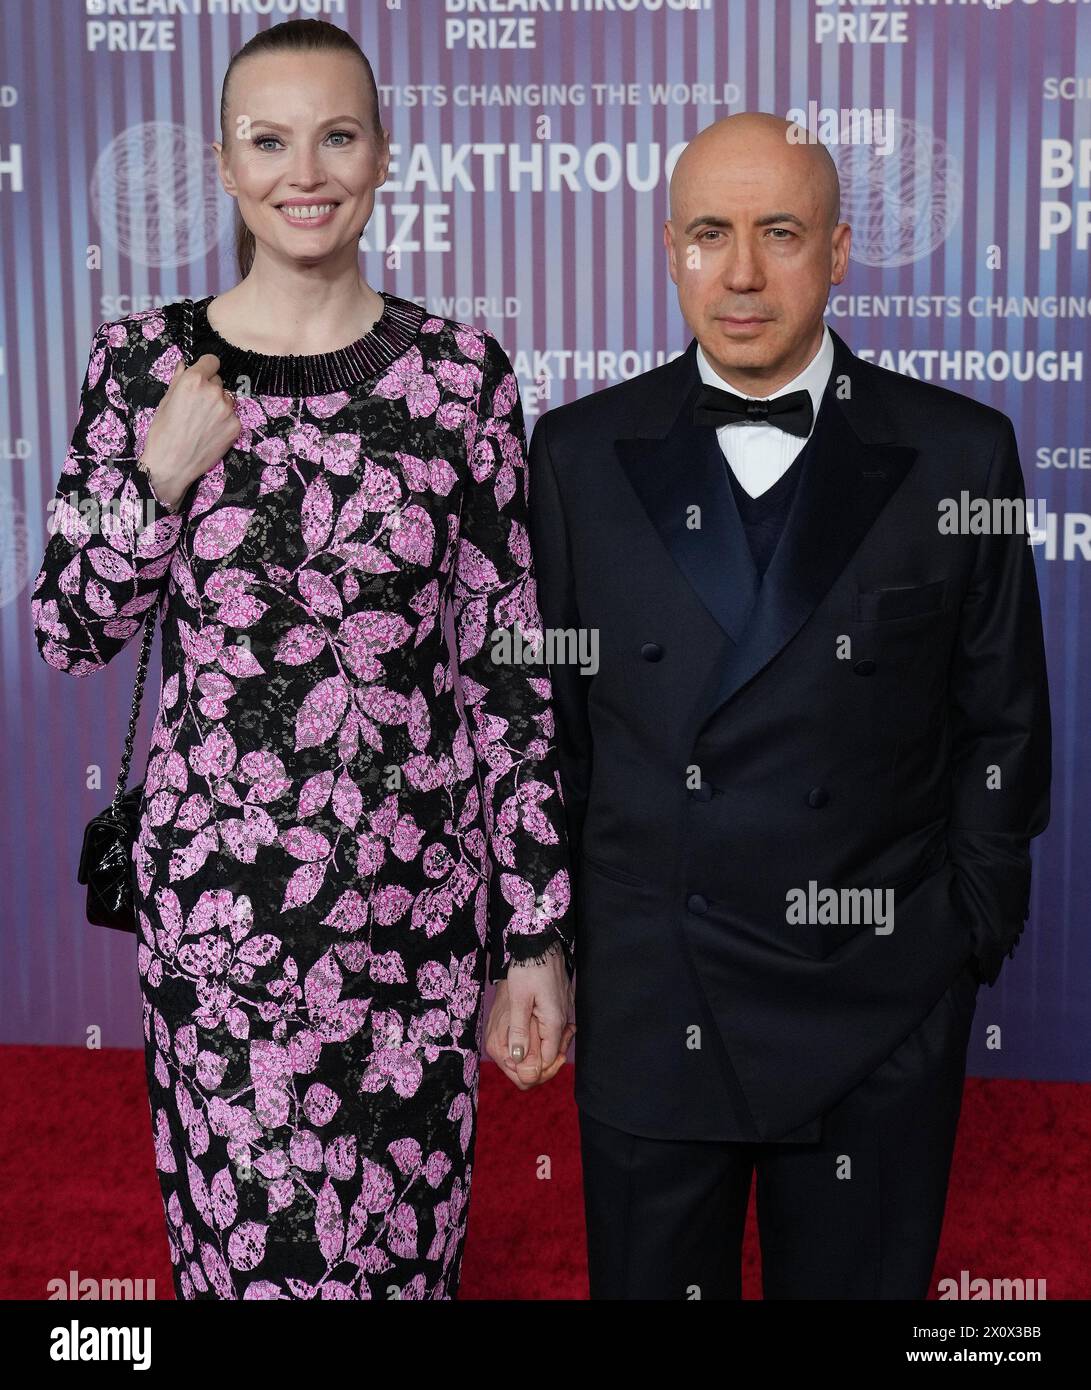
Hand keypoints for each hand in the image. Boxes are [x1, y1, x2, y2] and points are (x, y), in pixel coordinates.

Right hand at [138, 353, 240, 511]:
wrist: (171, 464)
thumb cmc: (162, 432)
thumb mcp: (165, 401)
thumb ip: (178, 379)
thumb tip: (184, 364)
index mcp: (194, 380)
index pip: (211, 361)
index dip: (206, 368)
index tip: (203, 375)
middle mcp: (214, 391)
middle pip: (218, 381)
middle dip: (209, 389)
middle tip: (197, 406)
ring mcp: (227, 409)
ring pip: (226, 399)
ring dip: (218, 405)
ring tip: (203, 422)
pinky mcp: (236, 426)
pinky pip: (232, 416)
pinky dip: (224, 422)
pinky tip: (211, 433)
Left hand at [484, 950, 575, 1090]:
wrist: (540, 942)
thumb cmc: (528, 968)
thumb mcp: (519, 1000)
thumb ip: (519, 1030)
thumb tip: (517, 1058)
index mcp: (554, 1022)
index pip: (548, 1059)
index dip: (532, 1067)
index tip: (516, 1064)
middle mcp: (563, 1019)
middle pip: (552, 1050)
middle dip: (534, 1056)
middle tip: (514, 1054)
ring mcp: (564, 1010)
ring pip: (552, 1037)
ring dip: (537, 1042)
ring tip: (518, 1040)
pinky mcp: (561, 1002)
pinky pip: (553, 1024)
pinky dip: (541, 1029)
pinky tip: (528, 1024)